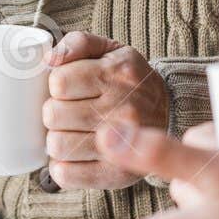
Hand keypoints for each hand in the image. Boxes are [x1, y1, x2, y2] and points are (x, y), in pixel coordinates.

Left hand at [42, 33, 168, 188]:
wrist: (169, 112)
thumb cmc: (129, 80)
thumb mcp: (110, 50)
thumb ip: (77, 43)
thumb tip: (49, 59)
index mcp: (116, 74)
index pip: (58, 82)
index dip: (58, 85)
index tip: (69, 89)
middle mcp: (122, 109)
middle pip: (53, 115)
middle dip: (55, 112)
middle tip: (69, 112)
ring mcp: (121, 144)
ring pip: (57, 145)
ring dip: (57, 139)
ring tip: (72, 132)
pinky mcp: (116, 174)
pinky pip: (66, 174)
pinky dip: (62, 166)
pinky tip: (75, 155)